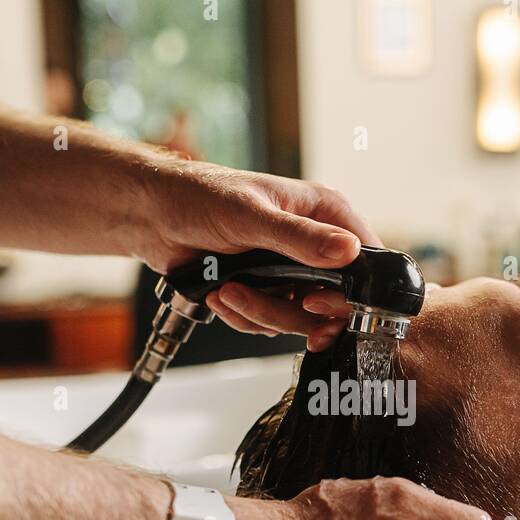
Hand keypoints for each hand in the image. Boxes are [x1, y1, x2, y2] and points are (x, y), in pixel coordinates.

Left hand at [138, 155, 379, 350]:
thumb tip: (348, 251)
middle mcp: (315, 244)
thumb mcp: (252, 215)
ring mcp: (292, 271)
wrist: (154, 216)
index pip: (365, 260)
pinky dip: (245, 316)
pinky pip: (272, 323)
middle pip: (334, 300)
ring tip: (229, 290)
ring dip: (262, 312)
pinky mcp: (269, 291)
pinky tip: (223, 294)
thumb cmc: (200, 196)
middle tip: (270, 301)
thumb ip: (300, 237)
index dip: (350, 291)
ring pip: (301, 318)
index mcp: (325, 213)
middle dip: (296, 310)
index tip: (317, 302)